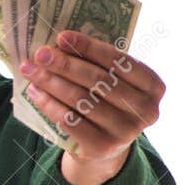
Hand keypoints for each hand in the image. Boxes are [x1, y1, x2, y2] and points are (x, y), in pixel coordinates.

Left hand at [20, 29, 165, 184]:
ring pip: (81, 100)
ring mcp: (125, 131)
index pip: (119, 61)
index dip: (89, 47)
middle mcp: (145, 110)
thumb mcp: (114, 82)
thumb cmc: (108, 102)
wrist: (105, 147)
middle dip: (65, 64)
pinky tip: (35, 92)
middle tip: (40, 54)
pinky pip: (70, 120)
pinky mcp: (102, 147)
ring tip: (31, 70)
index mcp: (153, 86)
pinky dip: (49, 104)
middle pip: (97, 80)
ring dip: (52, 83)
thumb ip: (99, 64)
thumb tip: (61, 42)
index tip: (62, 36)